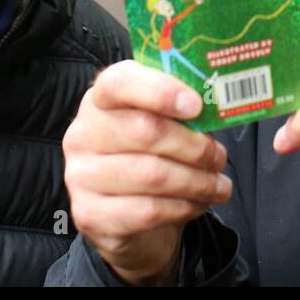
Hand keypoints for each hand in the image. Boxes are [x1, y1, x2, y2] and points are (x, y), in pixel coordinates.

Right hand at [62, 60, 231, 284]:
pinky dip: (183, 207)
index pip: (118, 83)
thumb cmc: (146, 158)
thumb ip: (178, 111)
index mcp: (100, 100)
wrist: (122, 216)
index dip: (159, 91)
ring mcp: (81, 176)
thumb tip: (217, 108)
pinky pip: (147, 211)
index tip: (196, 105)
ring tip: (219, 185)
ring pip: (152, 175)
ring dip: (197, 182)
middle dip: (194, 146)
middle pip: (145, 130)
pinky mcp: (89, 214)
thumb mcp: (158, 125)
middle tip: (218, 156)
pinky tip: (198, 204)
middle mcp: (83, 134)